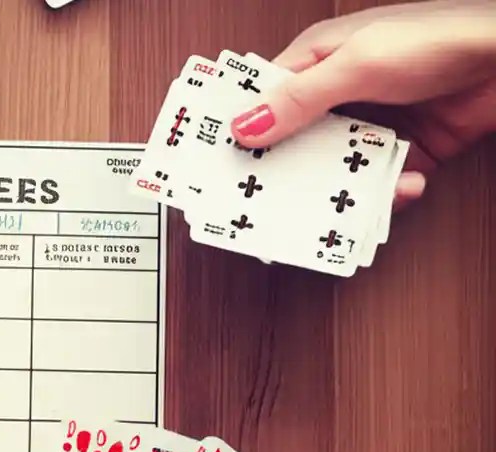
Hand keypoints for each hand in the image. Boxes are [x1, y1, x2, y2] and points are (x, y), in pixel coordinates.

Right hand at [230, 0, 495, 205]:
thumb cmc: (441, 38)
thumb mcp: (358, 64)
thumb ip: (299, 99)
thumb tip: (244, 125)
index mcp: (318, 59)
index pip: (264, 99)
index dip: (242, 129)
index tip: (223, 162)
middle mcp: (341, 92)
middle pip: (295, 141)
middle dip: (288, 171)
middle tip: (272, 200)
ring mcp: (373, 122)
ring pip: (335, 169)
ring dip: (344, 188)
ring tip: (347, 200)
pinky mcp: (405, 150)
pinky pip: (378, 182)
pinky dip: (386, 193)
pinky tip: (401, 187)